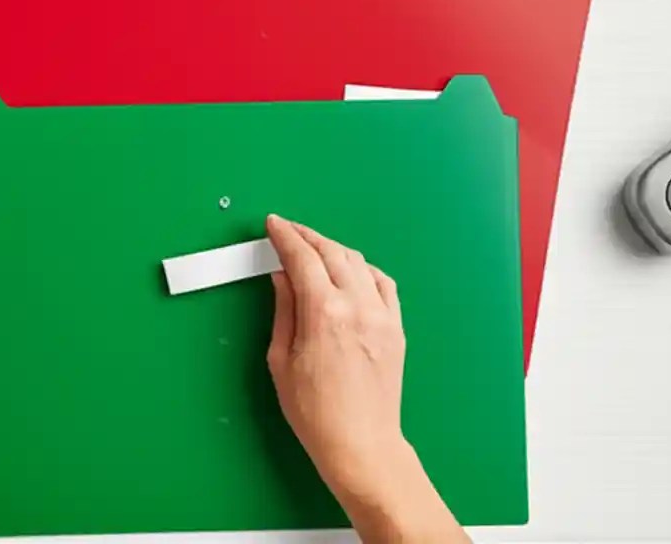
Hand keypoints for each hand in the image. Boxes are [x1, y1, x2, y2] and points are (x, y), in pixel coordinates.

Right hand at [265, 215, 465, 543]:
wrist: (361, 444)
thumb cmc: (315, 413)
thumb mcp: (282, 360)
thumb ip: (284, 310)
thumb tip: (281, 277)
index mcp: (325, 314)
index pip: (302, 258)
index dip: (285, 237)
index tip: (273, 225)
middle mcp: (358, 307)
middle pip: (332, 252)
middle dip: (308, 236)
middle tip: (289, 231)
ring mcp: (383, 316)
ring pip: (359, 262)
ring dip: (334, 249)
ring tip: (315, 249)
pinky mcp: (396, 328)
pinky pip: (383, 283)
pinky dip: (363, 269)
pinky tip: (350, 272)